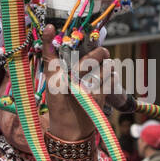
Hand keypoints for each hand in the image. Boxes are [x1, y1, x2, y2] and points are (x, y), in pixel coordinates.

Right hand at [41, 24, 106, 141]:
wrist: (71, 133)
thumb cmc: (62, 108)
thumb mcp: (54, 88)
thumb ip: (58, 69)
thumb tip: (71, 48)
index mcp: (54, 81)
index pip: (49, 57)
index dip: (48, 41)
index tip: (49, 27)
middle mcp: (67, 84)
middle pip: (88, 59)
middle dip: (100, 53)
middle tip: (103, 52)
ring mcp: (84, 90)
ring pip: (104, 67)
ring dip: (107, 67)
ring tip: (103, 71)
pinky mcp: (98, 97)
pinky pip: (110, 78)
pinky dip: (111, 78)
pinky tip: (106, 82)